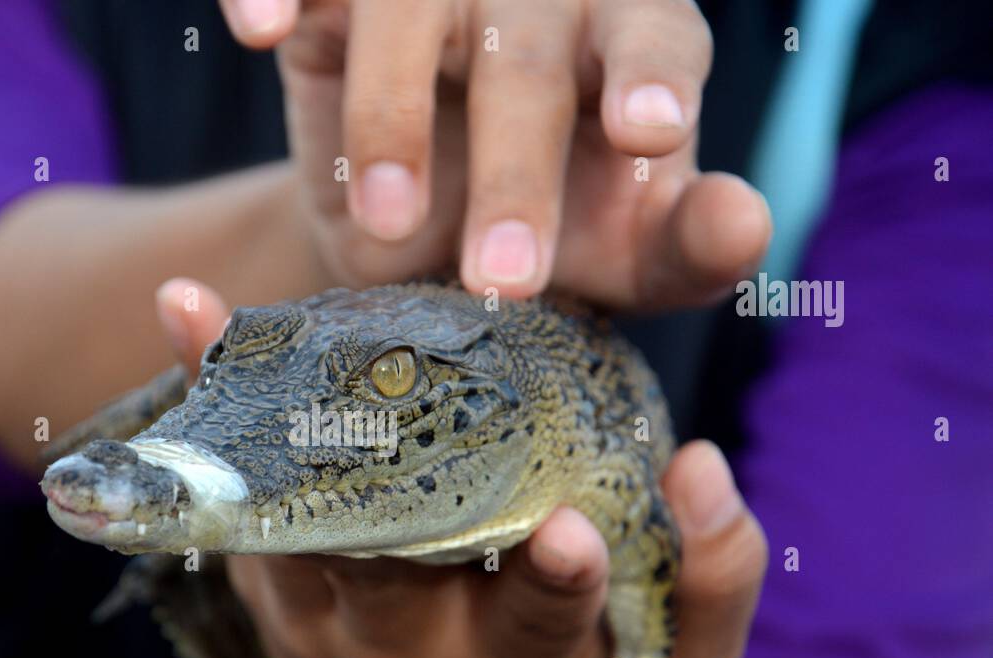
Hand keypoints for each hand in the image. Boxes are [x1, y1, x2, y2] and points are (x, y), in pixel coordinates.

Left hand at [154, 277, 766, 657]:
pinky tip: (190, 324)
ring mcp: (325, 626)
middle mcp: (411, 652)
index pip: (541, 623)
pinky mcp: (272, 600)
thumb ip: (713, 575)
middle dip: (384, 488)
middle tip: (380, 386)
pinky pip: (237, 512)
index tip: (566, 532)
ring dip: (274, 442)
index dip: (556, 581)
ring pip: (296, 532)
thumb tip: (702, 464)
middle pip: (388, 568)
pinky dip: (212, 427)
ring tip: (250, 335)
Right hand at [217, 0, 769, 308]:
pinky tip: (262, 32)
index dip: (647, 76)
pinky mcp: (334, 4)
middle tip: (502, 278)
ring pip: (408, 8)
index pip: (655, 35)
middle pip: (526, 50)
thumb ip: (685, 243)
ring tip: (389, 224)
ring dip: (392, 112)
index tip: (648, 132)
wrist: (417, 244)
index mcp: (629, 36)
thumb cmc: (541, 235)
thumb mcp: (620, 254)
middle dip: (515, 169)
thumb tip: (747, 223)